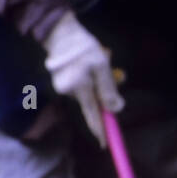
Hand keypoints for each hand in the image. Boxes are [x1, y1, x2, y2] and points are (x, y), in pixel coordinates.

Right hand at [43, 9, 124, 147]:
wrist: (60, 33)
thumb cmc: (83, 48)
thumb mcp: (101, 65)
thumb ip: (108, 89)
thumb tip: (116, 109)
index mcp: (79, 89)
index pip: (92, 116)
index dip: (99, 130)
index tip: (104, 144)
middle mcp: (68, 92)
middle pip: (92, 101)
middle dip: (104, 92)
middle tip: (112, 73)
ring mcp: (63, 87)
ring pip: (88, 91)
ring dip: (96, 81)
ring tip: (97, 61)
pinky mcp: (61, 81)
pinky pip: (81, 85)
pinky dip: (88, 78)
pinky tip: (86, 63)